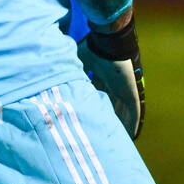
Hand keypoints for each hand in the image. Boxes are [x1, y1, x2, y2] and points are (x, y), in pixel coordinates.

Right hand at [78, 17, 144, 139]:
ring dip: (120, 125)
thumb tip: (50, 74)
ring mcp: (122, 88)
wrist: (108, 42)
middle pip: (110, 105)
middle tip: (102, 135)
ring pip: (122, 111)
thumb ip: (68, 71)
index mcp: (100, 76)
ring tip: (117, 141)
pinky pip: (134, 110)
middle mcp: (112, 83)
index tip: (89, 117)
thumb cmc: (93, 49)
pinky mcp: (131, 91)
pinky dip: (133, 122)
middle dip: (108, 119)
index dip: (94, 106)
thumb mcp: (76, 62)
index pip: (98, 94)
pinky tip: (133, 135)